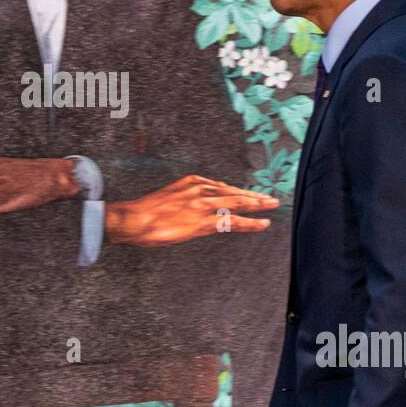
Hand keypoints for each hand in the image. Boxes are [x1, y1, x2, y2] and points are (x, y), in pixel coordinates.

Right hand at [104, 174, 278, 246]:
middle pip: (235, 192)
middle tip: (272, 199)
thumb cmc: (147, 212)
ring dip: (257, 205)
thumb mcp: (170, 196)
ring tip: (272, 207)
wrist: (133, 219)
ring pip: (238, 203)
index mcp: (193, 182)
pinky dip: (249, 223)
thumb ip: (188, 197)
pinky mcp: (202, 221)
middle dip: (255, 196)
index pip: (223, 187)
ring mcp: (203, 205)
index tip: (252, 195)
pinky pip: (232, 221)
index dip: (240, 192)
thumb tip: (200, 204)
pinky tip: (261, 224)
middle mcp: (200, 189)